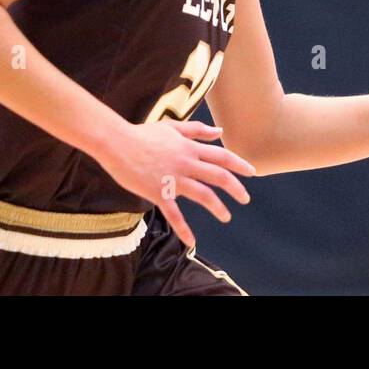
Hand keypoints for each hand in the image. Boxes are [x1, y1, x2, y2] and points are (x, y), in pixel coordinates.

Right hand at [97, 119, 255, 247]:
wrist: (117, 143)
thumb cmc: (143, 134)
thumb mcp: (172, 127)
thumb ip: (197, 130)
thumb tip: (220, 132)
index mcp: (189, 148)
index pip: (221, 156)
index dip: (239, 164)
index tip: (252, 172)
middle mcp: (186, 163)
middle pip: (218, 176)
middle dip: (236, 188)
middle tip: (245, 198)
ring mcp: (173, 179)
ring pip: (203, 195)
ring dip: (218, 206)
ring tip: (226, 216)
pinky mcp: (158, 192)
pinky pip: (174, 214)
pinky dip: (183, 228)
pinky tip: (191, 241)